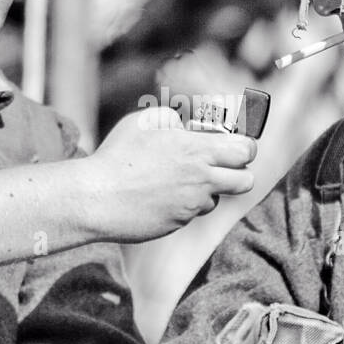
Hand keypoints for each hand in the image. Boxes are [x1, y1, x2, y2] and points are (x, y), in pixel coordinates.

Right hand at [83, 108, 256, 242]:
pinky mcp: (179, 223)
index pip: (246, 150)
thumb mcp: (145, 121)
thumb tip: (188, 126)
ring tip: (178, 181)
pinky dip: (181, 204)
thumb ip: (173, 120)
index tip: (233, 145)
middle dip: (239, 172)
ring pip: (216, 198)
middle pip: (245, 180)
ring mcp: (192, 204)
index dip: (244, 147)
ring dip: (206, 190)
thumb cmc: (117, 155)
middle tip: (221, 167)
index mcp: (197, 149)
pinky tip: (158, 196)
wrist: (96, 198)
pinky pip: (191, 212)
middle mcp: (201, 179)